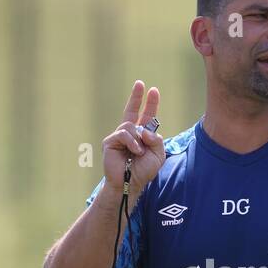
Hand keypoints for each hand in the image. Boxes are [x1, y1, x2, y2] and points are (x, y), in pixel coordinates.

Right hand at [102, 80, 164, 198]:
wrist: (129, 183)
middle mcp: (129, 133)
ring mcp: (118, 137)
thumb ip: (157, 140)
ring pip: (131, 125)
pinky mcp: (110, 141)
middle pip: (132, 110)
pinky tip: (134, 152)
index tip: (153, 90)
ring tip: (139, 152)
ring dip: (139, 139)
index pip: (146, 116)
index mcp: (142, 136)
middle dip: (136, 96)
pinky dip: (132, 142)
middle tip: (140, 83)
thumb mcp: (158, 155)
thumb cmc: (143, 171)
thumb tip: (145, 129)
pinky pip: (123, 134)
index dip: (150, 104)